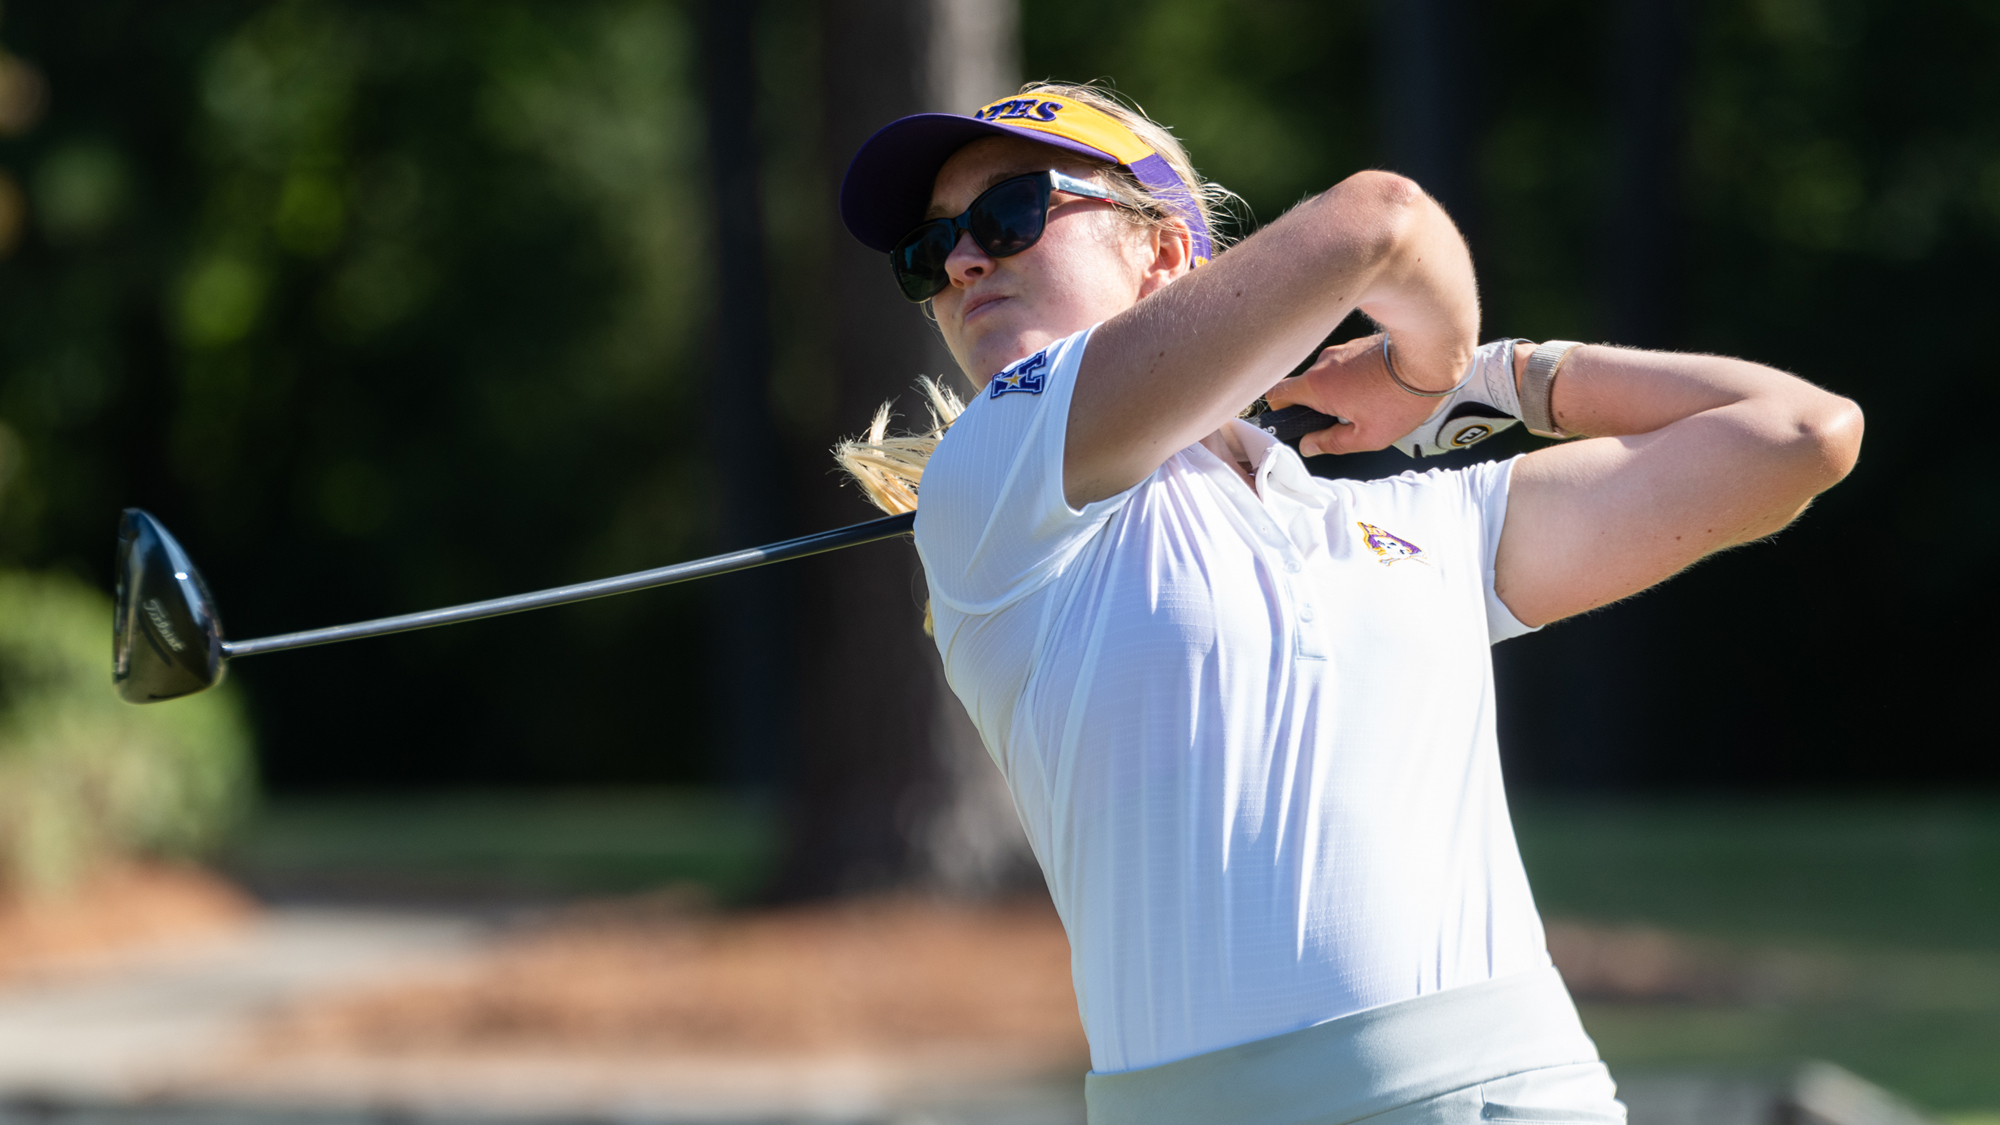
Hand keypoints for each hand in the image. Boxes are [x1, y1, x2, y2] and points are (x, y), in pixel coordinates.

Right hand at [1263, 334, 1445, 456]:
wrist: (1431, 358)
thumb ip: (1331, 443)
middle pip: (1304, 388)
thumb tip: (1310, 445)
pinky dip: (1352, 378)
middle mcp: (1323, 363)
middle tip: (1342, 420)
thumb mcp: (1368, 436)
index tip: (1296, 423)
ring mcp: (1340, 350)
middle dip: (1317, 407)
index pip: (1276, 395)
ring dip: (1337, 392)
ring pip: (1326, 377)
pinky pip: (1343, 365)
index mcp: (1318, 386)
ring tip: (1367, 403)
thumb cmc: (1402, 398)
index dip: (1280, 411)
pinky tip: (1376, 388)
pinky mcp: (1356, 344)